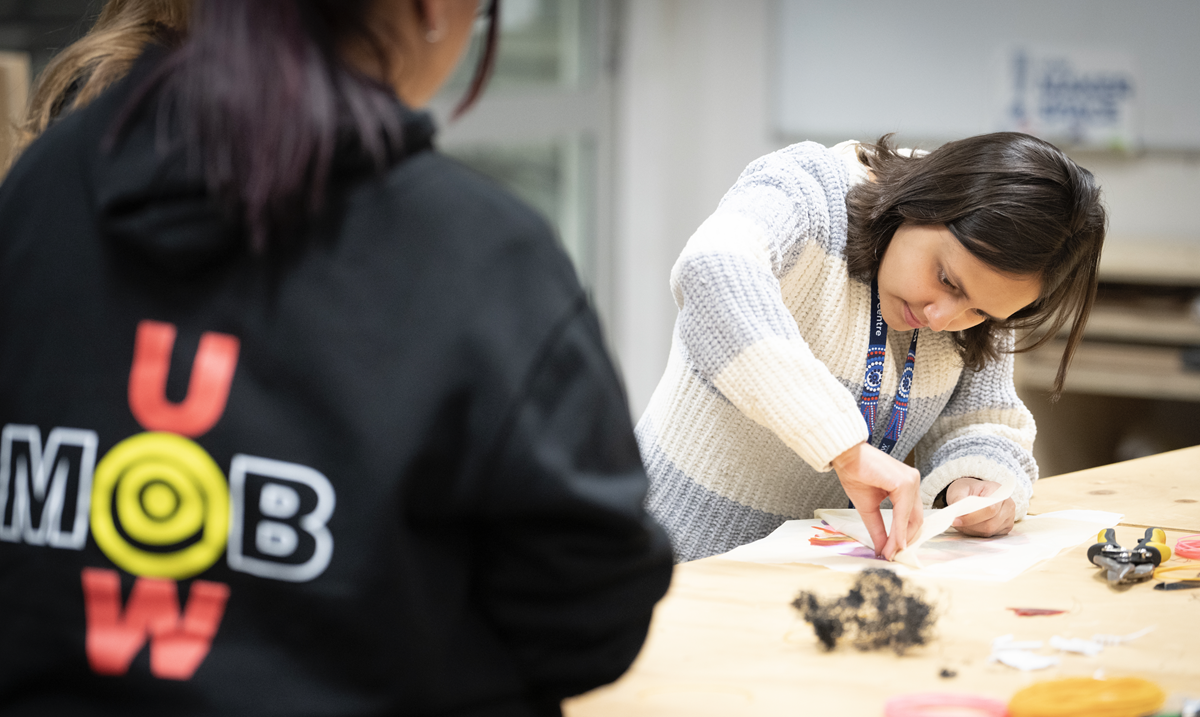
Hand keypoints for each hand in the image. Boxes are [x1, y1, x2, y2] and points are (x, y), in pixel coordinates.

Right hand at [831, 442, 921, 560]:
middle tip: (891, 556)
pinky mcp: (904, 483)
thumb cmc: (855, 474)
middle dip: (904, 540)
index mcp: (907, 485)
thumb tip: (881, 550)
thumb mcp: (868, 507)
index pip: (911, 516)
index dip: (903, 536)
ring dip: (901, 538)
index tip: (891, 552)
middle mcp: (913, 481)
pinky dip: (898, 530)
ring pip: (911, 518)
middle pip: (916, 519)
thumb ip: (878, 528)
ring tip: (889, 553)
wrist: (845, 457)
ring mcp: (911, 481)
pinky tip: (892, 542)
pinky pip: (903, 513)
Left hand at [946, 477, 1014, 536]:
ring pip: (990, 531)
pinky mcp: (1006, 527)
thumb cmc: (968, 490)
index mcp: (999, 491)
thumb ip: (958, 500)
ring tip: (961, 523)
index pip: (989, 509)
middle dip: (970, 525)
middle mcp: (1008, 504)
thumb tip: (957, 514)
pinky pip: (991, 535)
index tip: (956, 519)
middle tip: (955, 522)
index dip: (972, 517)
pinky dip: (977, 533)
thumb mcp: (959, 490)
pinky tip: (969, 526)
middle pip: (990, 523)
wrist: (975, 493)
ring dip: (972, 530)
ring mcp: (1009, 517)